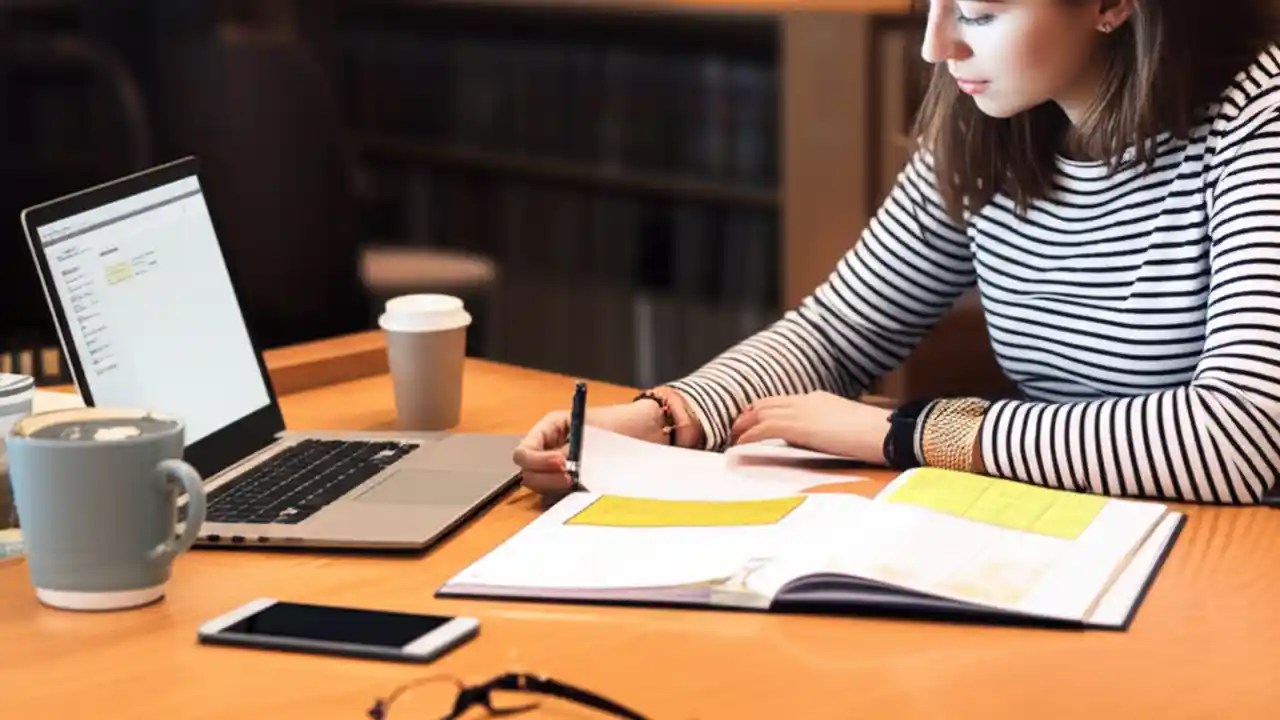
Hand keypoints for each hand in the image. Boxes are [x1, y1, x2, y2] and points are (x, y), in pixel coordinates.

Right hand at [513, 401, 665, 495]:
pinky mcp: (575, 485)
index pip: (524, 452)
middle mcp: (550, 450)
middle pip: (529, 474)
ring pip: (544, 488)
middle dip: (546, 478)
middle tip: (571, 479)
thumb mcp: (594, 433)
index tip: (560, 464)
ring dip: (558, 488)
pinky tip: (587, 488)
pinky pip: (563, 496)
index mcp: (549, 429)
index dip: (536, 461)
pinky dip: (570, 496)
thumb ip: (571, 450)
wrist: (649, 432)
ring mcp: (561, 470)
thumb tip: (557, 467)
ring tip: (581, 482)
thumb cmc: (622, 424)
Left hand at [729, 391, 890, 463]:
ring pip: (761, 413)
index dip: (762, 410)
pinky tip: (740, 445)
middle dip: (748, 416)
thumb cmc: (873, 434)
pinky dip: (748, 435)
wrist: (885, 432)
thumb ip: (822, 429)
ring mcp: (803, 411)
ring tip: (732, 438)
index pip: (782, 401)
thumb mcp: (842, 428)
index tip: (749, 420)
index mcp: (818, 399)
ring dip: (743, 426)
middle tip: (734, 429)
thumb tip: (808, 438)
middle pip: (767, 404)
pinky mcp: (800, 426)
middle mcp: (807, 400)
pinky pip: (764, 428)